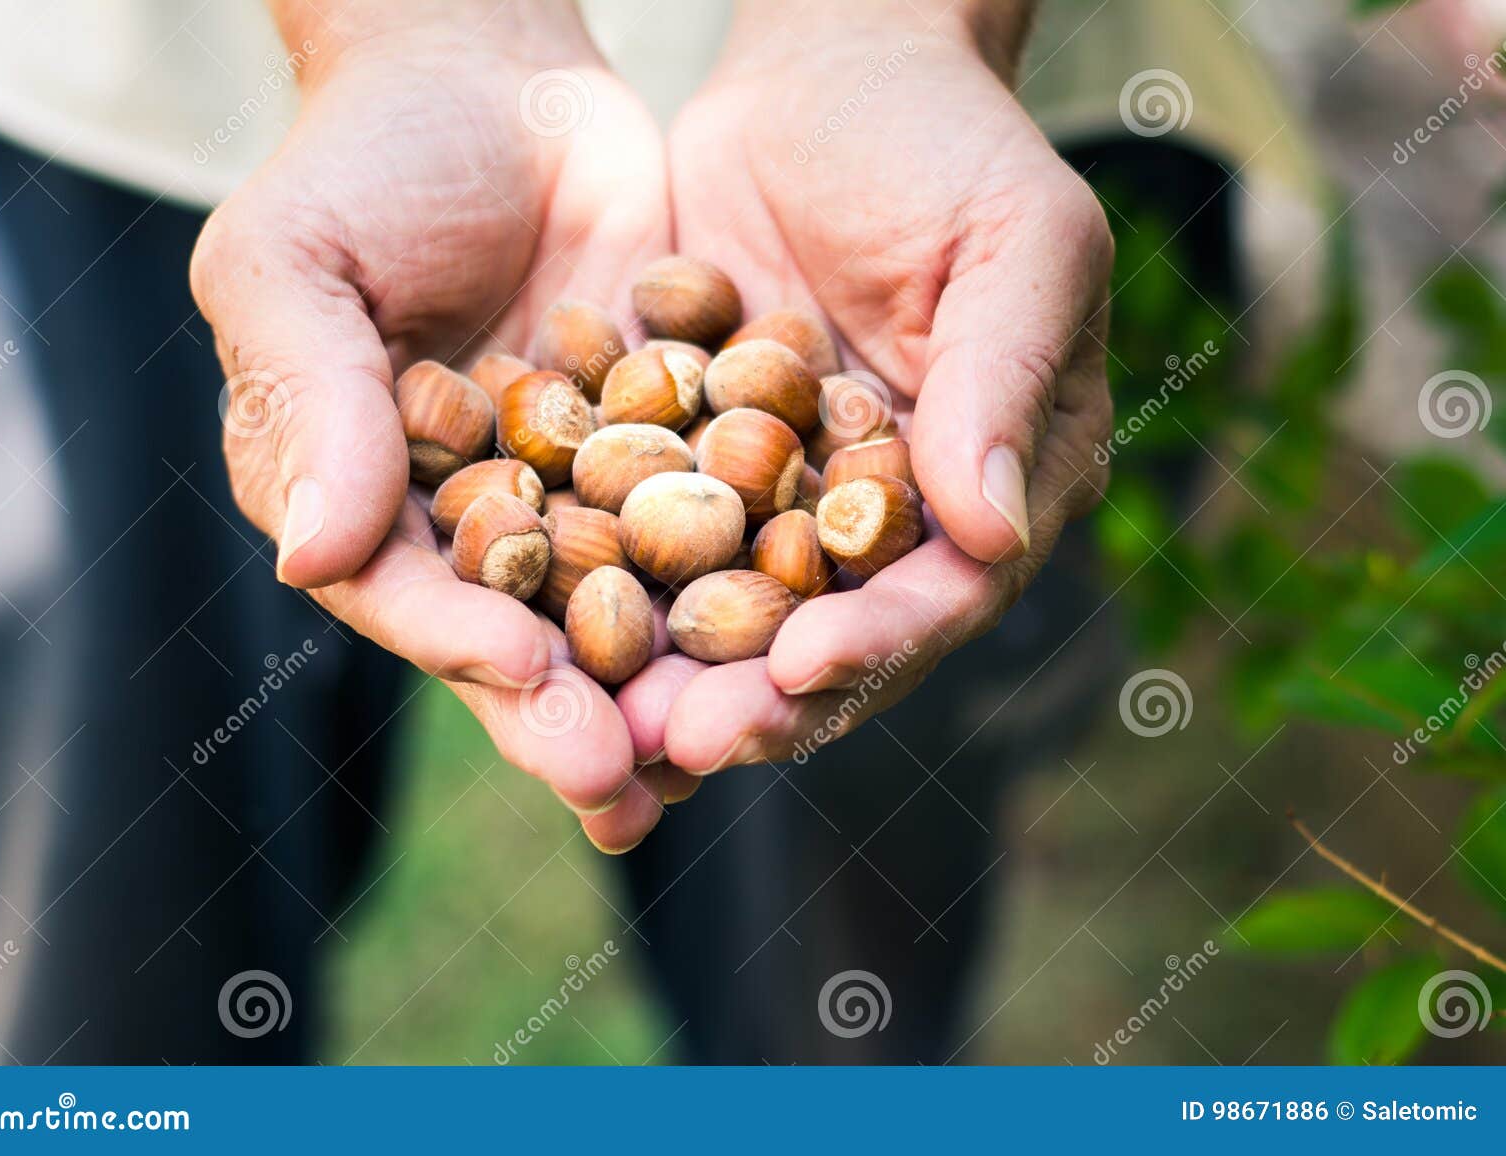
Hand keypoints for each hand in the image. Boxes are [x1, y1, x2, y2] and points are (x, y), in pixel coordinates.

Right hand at [190, 0, 674, 849]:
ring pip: (627, 607)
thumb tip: (311, 560)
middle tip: (629, 787)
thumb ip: (312, 404)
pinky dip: (755, 574)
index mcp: (361, 503)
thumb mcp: (296, 263)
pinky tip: (807, 628)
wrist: (495, 76)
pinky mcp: (669, 452)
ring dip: (670, 681)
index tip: (525, 682)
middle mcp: (472, 522)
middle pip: (523, 636)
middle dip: (574, 712)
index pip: (408, 595)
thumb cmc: (362, 160)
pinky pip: (714, 523)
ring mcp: (577, 494)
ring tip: (726, 746)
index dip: (461, 645)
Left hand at [619, 3, 1114, 772]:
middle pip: (829, 634)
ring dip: (673, 677)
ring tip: (603, 728)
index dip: (878, 643)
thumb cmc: (945, 142)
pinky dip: (609, 595)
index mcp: (993, 483)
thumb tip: (990, 533)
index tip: (802, 669)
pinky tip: (543, 637)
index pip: (942, 593)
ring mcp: (790, 501)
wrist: (825, 72)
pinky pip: (654, 547)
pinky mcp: (701, 469)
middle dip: (758, 698)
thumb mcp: (1014, 239)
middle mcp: (891, 518)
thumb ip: (1005, 376)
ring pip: (734, 615)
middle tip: (677, 744)